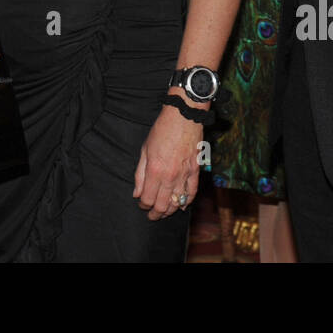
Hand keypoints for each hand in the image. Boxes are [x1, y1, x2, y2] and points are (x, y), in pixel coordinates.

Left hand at [133, 102, 203, 220]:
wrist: (183, 117)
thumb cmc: (162, 130)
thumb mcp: (144, 150)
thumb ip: (139, 174)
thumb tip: (137, 193)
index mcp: (154, 171)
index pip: (148, 198)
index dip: (143, 205)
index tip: (141, 204)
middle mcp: (170, 176)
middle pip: (162, 205)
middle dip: (155, 213)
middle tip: (151, 215)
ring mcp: (184, 175)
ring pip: (177, 202)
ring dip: (169, 210)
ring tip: (164, 212)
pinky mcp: (195, 171)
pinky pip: (192, 192)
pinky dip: (186, 202)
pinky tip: (181, 205)